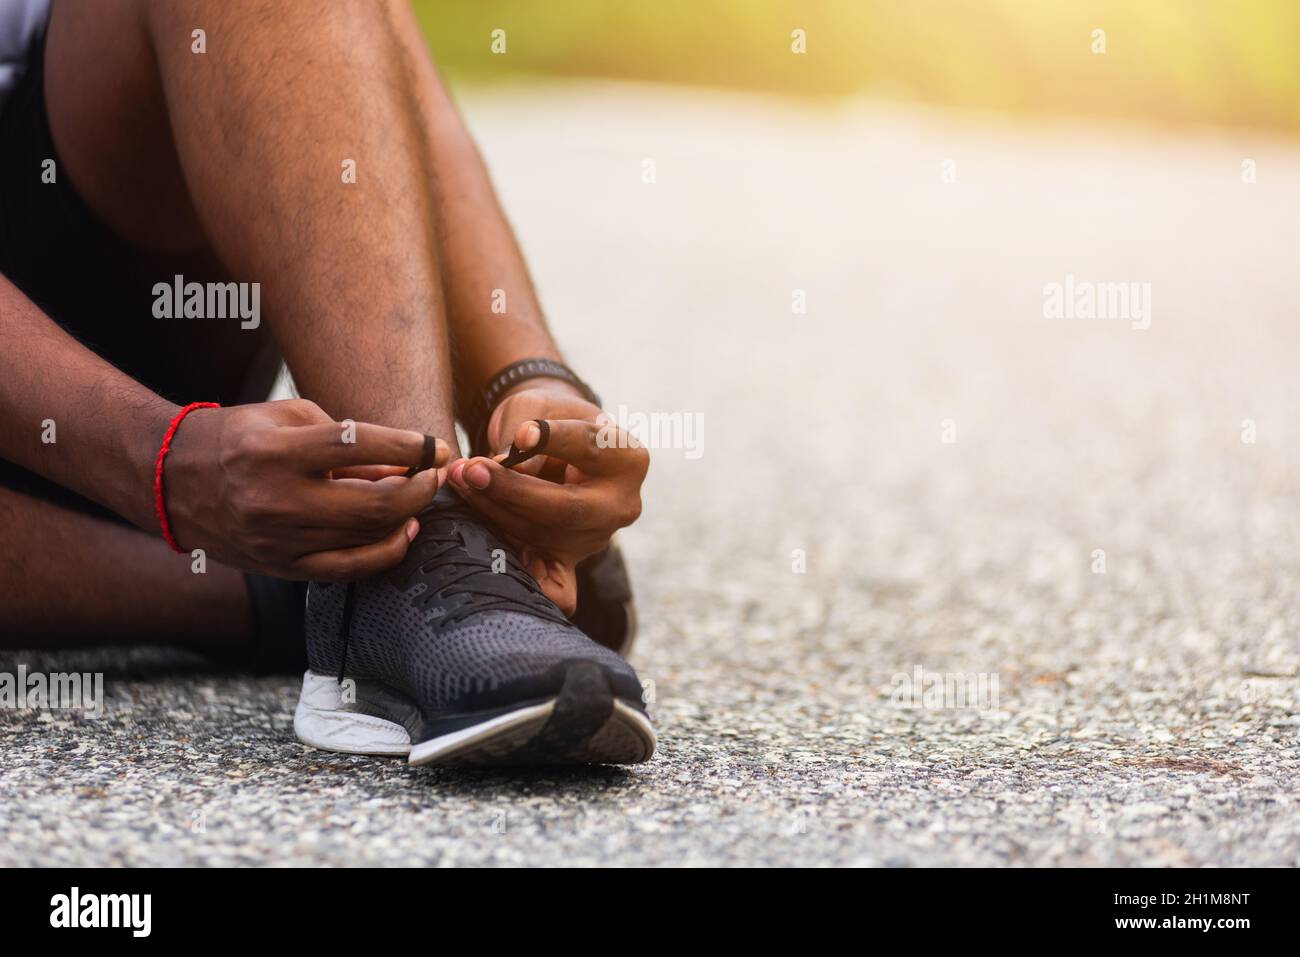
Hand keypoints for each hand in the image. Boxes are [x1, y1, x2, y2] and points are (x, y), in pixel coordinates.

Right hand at [163, 398, 448, 579]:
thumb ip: (349, 439)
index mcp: (276, 452)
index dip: (411, 446)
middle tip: (436, 475)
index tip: (436, 446)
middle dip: (420, 490)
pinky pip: (349, 569)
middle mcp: (277, 500)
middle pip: (374, 505)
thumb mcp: (289, 419)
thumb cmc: (238, 438)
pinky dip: (385, 552)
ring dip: (408, 517)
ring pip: (367, 539)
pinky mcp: (281, 567)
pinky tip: (402, 531)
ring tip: (420, 497)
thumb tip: (405, 461)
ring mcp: (279, 541)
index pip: (360, 446)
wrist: (171, 480)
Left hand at [449, 382, 647, 612]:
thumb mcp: (539, 407)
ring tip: (461, 481)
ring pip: (544, 536)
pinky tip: (496, 562)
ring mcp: (596, 538)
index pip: (590, 449)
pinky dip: (528, 580)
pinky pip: (554, 587)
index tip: (521, 433)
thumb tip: (508, 465)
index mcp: (628, 459)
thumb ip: (526, 428)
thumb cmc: (547, 417)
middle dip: (513, 491)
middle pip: (568, 508)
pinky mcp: (571, 560)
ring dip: (495, 512)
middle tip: (470, 469)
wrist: (555, 446)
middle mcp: (621, 505)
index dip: (554, 441)